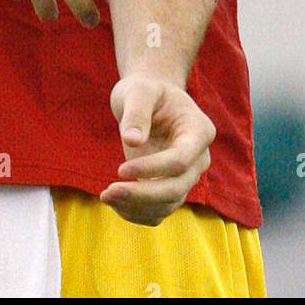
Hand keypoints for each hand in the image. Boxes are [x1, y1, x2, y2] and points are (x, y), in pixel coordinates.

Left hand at [100, 74, 215, 225]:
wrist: (150, 100)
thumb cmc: (146, 90)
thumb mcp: (139, 90)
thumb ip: (137, 112)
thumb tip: (132, 141)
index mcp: (199, 131)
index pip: (180, 160)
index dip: (152, 169)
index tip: (121, 170)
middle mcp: (198, 158)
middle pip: (176, 188)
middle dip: (142, 195)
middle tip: (108, 192)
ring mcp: (187, 176)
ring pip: (168, 204)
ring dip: (136, 207)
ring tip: (106, 196)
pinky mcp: (172, 188)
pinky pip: (159, 211)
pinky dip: (138, 213)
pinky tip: (115, 203)